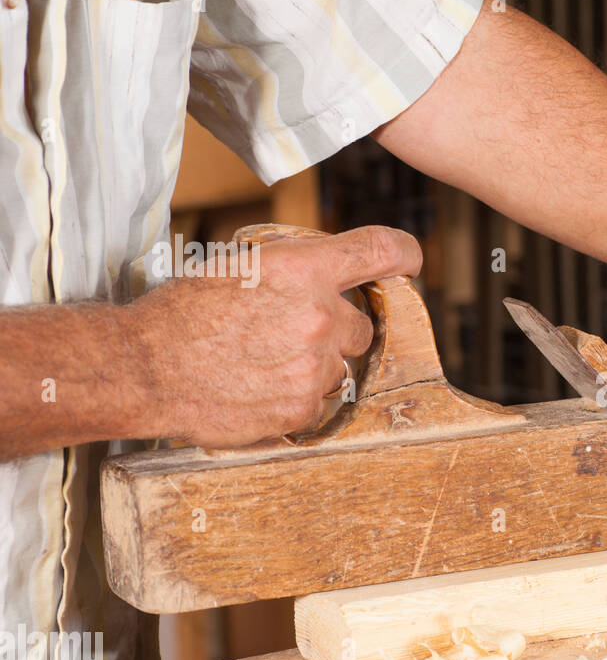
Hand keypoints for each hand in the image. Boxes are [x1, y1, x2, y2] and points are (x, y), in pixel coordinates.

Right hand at [126, 226, 422, 446]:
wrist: (144, 368)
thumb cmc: (182, 314)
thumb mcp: (239, 265)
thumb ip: (294, 267)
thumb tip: (332, 269)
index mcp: (302, 268)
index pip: (381, 251)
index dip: (403, 255)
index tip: (409, 262)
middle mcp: (318, 315)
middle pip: (363, 327)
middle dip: (336, 332)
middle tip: (289, 335)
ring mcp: (313, 366)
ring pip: (341, 368)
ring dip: (314, 367)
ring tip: (262, 364)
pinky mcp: (302, 408)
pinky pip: (321, 402)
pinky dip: (297, 399)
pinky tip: (259, 388)